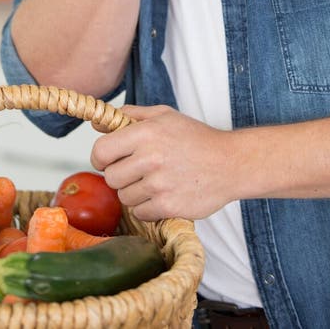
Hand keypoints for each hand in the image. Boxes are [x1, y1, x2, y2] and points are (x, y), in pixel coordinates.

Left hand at [90, 104, 231, 220]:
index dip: (101, 157)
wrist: (230, 163)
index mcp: (145, 133)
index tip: (109, 160)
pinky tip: (163, 194)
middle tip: (137, 170)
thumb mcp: (164, 115)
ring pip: (124, 197)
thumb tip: (98, 124)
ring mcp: (159, 184)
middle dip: (120, 175)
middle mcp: (150, 158)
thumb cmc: (196, 138)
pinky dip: (148, 207)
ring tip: (155, 181)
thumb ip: (130, 116)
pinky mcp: (168, 206)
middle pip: (110, 177)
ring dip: (135, 192)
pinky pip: (140, 213)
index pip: (100, 152)